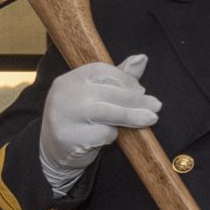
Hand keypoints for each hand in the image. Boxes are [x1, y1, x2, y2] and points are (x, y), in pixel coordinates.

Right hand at [39, 54, 159, 181]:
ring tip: (151, 118)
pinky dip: (112, 135)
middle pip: (108, 91)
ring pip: (106, 111)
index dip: (126, 80)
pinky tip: (111, 137)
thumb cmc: (80, 120)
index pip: (102, 71)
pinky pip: (101, 133)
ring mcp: (64, 114)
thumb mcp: (94, 96)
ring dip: (132, 115)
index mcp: (70, 79)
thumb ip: (117, 79)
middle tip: (155, 106)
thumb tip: (142, 58)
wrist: (54, 151)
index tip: (142, 90)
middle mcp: (64, 93)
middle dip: (136, 99)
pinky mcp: (68, 136)